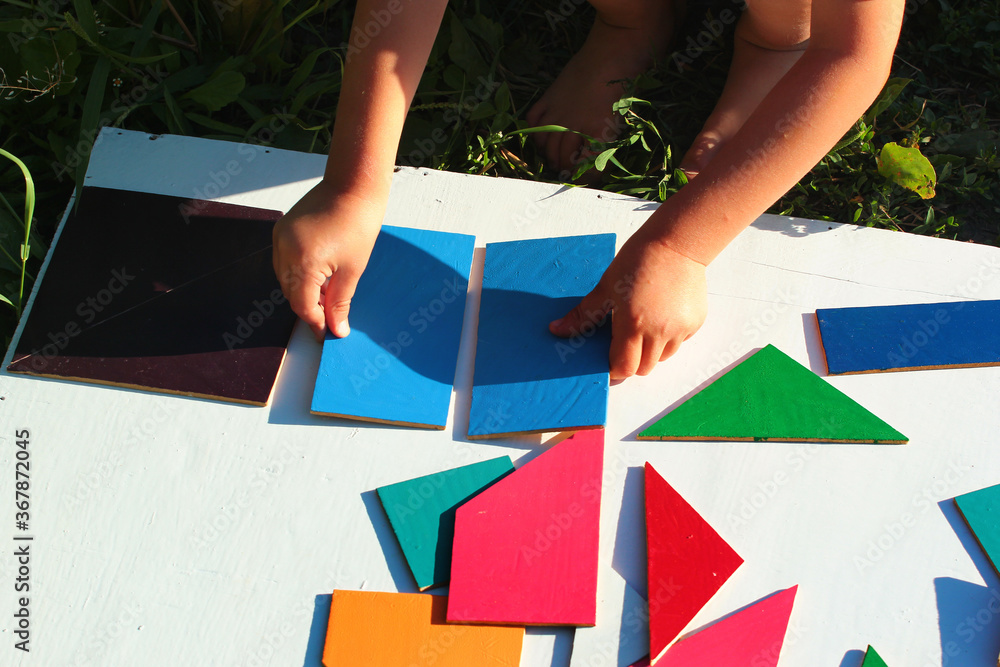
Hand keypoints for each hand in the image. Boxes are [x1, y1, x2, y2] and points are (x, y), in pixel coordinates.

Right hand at [272, 180, 383, 340]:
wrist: (353, 188)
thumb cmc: (358, 225)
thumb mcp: (352, 270)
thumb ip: (340, 302)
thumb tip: (337, 328)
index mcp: (303, 262)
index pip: (302, 305)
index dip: (314, 322)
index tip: (325, 332)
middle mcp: (284, 249)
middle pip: (290, 293)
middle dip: (309, 307)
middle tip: (329, 316)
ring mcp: (280, 237)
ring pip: (284, 278)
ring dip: (302, 290)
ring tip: (327, 293)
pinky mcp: (281, 229)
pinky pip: (283, 260)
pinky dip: (297, 273)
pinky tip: (319, 275)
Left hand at [549, 231, 707, 379]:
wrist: (675, 243)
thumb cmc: (637, 260)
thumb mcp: (605, 288)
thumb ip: (583, 315)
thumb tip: (556, 330)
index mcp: (633, 324)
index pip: (624, 367)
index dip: (614, 369)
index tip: (607, 361)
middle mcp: (659, 331)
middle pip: (644, 368)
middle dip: (632, 362)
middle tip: (623, 342)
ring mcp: (680, 328)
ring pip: (663, 357)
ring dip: (651, 351)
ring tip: (643, 326)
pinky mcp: (695, 322)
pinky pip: (680, 342)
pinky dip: (669, 337)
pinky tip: (661, 315)